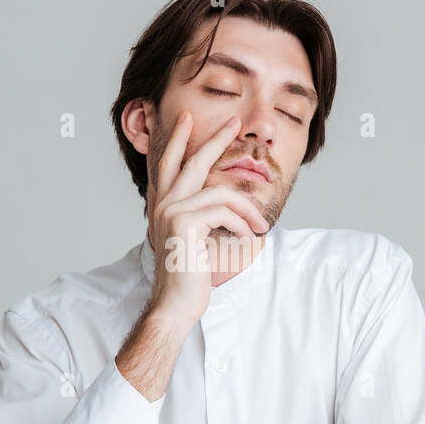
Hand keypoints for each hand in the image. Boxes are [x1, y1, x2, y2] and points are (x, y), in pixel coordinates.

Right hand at [146, 110, 269, 325]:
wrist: (176, 303)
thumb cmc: (191, 276)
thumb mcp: (198, 239)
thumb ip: (204, 215)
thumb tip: (226, 200)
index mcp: (164, 206)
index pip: (167, 165)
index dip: (177, 140)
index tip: (188, 119)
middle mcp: (163, 204)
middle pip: (191, 161)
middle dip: (216, 139)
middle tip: (235, 123)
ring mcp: (171, 211)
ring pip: (221, 194)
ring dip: (248, 212)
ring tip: (261, 227)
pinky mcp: (184, 222)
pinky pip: (225, 213)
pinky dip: (242, 227)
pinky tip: (248, 242)